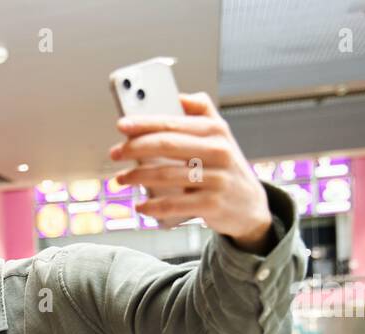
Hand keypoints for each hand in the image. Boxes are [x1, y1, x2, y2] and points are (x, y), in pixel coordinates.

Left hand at [111, 92, 272, 251]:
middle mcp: (219, 152)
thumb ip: (203, 112)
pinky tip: (140, 205)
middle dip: (135, 148)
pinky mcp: (212, 205)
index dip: (144, 123)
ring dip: (137, 177)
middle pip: (167, 146)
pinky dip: (153, 206)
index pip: (173, 123)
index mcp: (216, 131)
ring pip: (166, 175)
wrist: (250, 205)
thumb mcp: (221, 135)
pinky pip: (174, 205)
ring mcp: (216, 179)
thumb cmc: (226, 167)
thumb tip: (178, 95)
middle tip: (114, 153)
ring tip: (121, 178)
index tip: (122, 125)